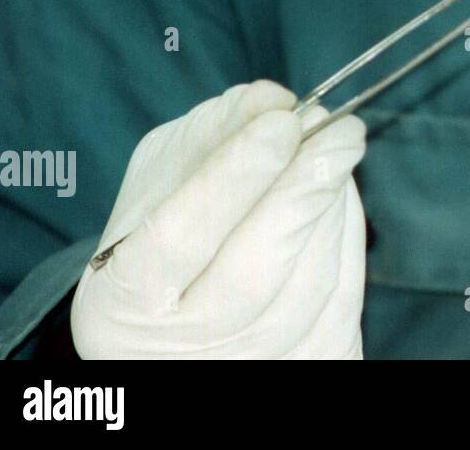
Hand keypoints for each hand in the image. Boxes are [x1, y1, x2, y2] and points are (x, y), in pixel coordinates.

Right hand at [72, 80, 366, 357]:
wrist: (173, 330)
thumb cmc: (162, 240)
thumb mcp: (160, 186)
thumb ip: (208, 138)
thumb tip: (271, 100)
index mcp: (122, 304)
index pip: (177, 237)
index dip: (234, 174)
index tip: (283, 120)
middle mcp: (178, 353)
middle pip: (253, 272)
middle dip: (304, 190)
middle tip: (340, 129)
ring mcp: (245, 368)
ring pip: (309, 284)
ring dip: (333, 206)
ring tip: (338, 149)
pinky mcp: (305, 365)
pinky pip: (342, 299)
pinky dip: (347, 235)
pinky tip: (341, 193)